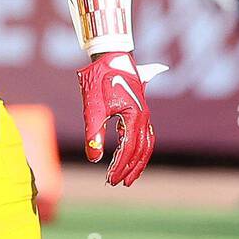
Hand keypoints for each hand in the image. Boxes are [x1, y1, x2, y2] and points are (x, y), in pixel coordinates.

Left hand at [77, 51, 166, 186]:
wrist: (110, 55)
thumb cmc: (99, 80)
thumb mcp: (92, 108)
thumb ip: (94, 134)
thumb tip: (94, 159)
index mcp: (135, 116)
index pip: (129, 149)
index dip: (120, 167)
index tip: (110, 180)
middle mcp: (144, 116)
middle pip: (142, 150)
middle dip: (131, 168)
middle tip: (119, 183)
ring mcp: (144, 113)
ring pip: (146, 143)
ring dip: (138, 161)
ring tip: (128, 176)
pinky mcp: (140, 109)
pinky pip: (144, 134)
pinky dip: (138, 148)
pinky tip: (127, 155)